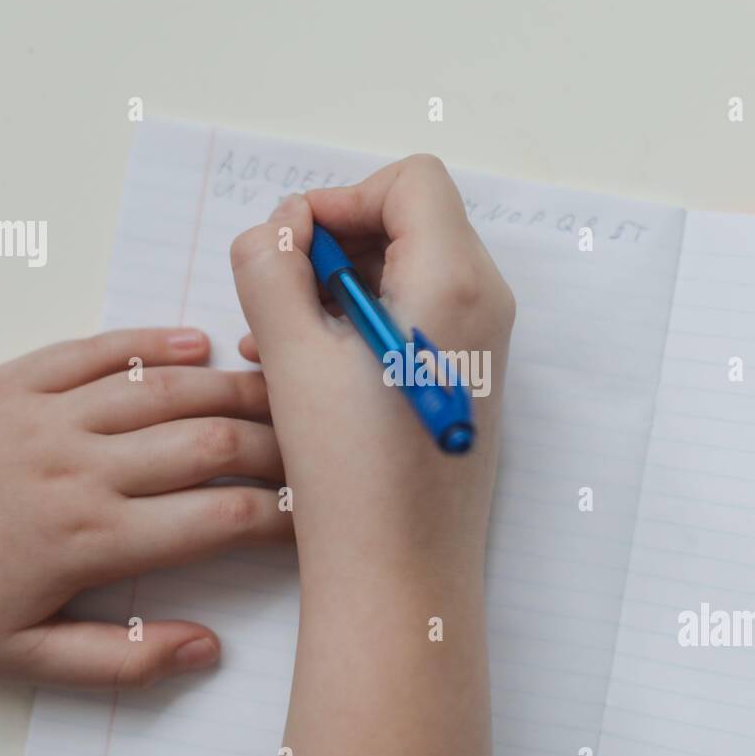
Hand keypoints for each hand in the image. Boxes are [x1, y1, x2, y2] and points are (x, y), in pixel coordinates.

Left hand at [0, 329, 291, 688]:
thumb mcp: (19, 656)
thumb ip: (123, 659)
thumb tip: (208, 648)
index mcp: (91, 540)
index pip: (220, 518)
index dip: (283, 515)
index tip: (315, 515)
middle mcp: (83, 467)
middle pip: (211, 440)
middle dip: (279, 442)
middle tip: (316, 446)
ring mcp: (50, 415)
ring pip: (167, 388)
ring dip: (234, 382)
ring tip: (281, 384)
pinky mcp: (16, 379)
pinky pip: (99, 350)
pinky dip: (152, 341)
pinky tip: (194, 340)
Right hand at [231, 155, 514, 583]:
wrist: (401, 575)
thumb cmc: (350, 470)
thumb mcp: (291, 354)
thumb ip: (270, 266)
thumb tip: (281, 229)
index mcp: (455, 279)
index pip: (410, 181)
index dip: (342, 198)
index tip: (292, 250)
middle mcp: (484, 302)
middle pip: (410, 221)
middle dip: (334, 245)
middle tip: (277, 297)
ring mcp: (482, 344)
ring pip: (407, 271)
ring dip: (337, 288)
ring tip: (277, 339)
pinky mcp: (466, 379)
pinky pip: (414, 318)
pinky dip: (360, 323)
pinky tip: (306, 370)